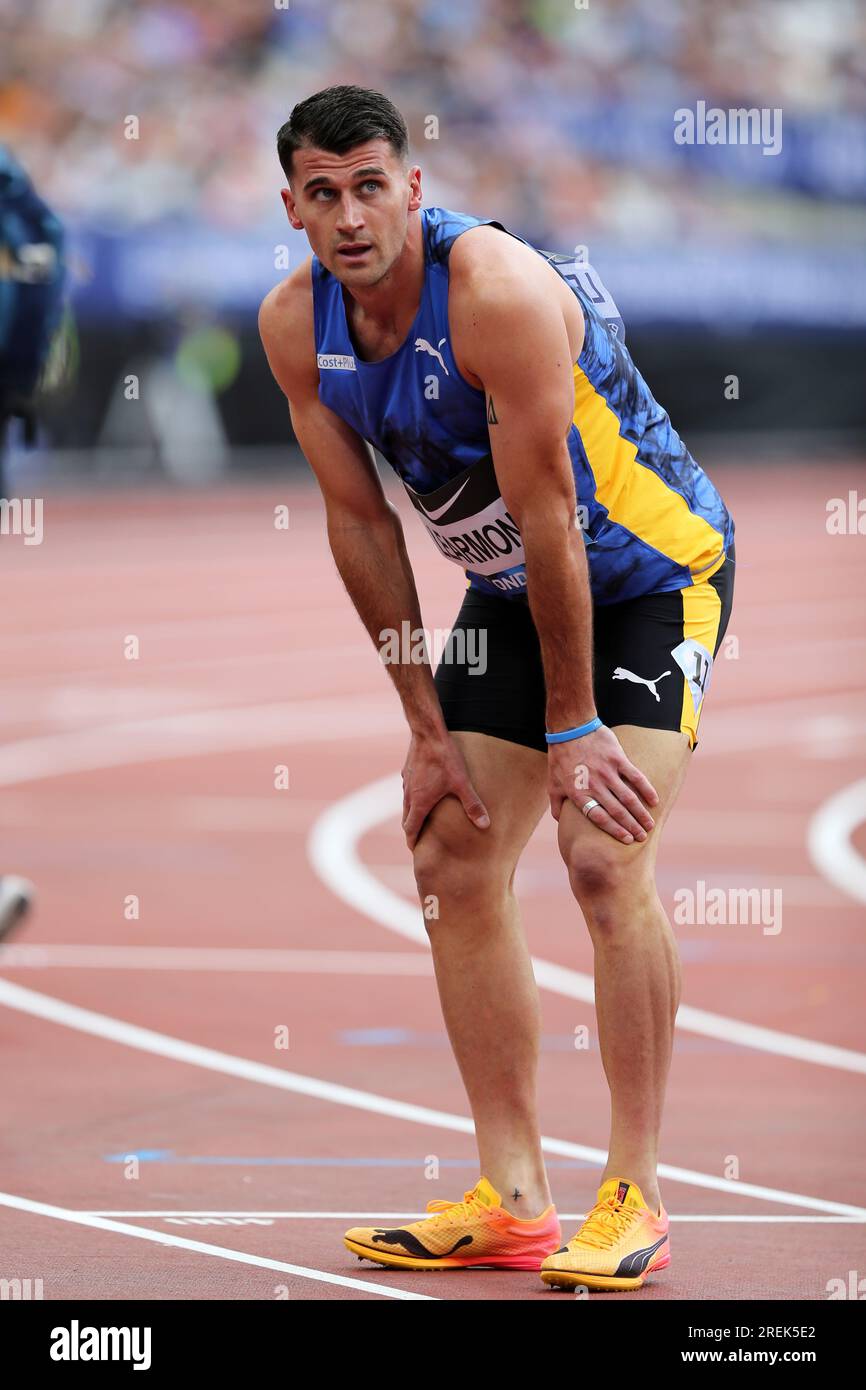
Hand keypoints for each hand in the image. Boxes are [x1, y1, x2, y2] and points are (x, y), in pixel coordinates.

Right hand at [401, 730, 489, 849]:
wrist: (428, 732)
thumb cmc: (445, 758)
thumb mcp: (462, 784)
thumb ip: (473, 805)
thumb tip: (485, 825)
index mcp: (419, 803)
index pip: (411, 829)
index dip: (413, 842)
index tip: (416, 850)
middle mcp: (408, 794)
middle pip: (407, 819)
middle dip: (412, 830)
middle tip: (420, 839)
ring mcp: (406, 782)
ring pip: (406, 804)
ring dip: (412, 813)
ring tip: (423, 818)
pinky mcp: (408, 770)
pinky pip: (409, 789)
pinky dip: (414, 797)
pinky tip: (425, 792)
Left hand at [547, 725, 658, 842]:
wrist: (570, 728)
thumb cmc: (560, 757)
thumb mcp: (552, 783)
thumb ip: (557, 804)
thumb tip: (559, 821)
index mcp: (579, 794)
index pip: (600, 818)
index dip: (615, 830)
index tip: (627, 840)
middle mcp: (594, 786)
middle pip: (617, 812)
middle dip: (631, 827)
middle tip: (642, 837)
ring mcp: (607, 772)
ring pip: (628, 798)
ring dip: (640, 814)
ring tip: (649, 825)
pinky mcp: (617, 759)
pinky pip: (635, 777)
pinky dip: (646, 790)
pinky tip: (655, 801)